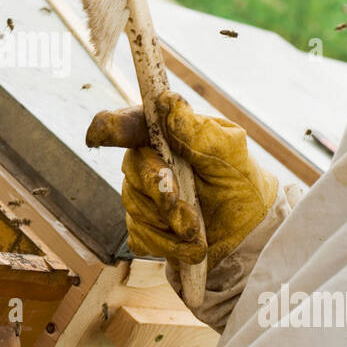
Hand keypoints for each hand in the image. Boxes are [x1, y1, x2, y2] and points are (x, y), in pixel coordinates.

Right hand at [87, 94, 277, 269]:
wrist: (248, 231)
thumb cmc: (239, 181)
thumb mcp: (228, 152)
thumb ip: (197, 130)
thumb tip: (167, 101)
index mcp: (164, 134)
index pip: (127, 124)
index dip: (108, 127)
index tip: (98, 136)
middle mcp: (148, 161)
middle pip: (133, 171)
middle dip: (161, 193)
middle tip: (190, 210)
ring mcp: (143, 195)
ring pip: (136, 208)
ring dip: (171, 225)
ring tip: (199, 230)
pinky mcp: (144, 227)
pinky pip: (141, 237)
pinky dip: (169, 245)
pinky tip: (191, 245)